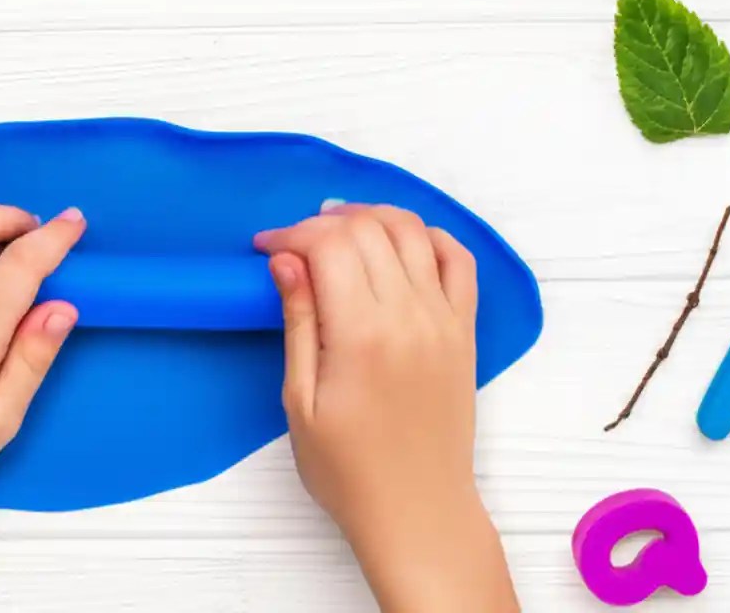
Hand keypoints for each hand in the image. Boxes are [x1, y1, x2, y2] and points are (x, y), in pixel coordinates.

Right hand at [255, 204, 516, 612]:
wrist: (417, 510)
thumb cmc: (347, 469)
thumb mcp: (300, 401)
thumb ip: (298, 322)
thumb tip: (287, 260)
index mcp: (362, 334)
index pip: (329, 245)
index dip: (291, 234)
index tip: (265, 248)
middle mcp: (410, 316)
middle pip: (369, 230)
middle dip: (323, 222)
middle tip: (294, 242)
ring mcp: (444, 320)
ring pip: (414, 232)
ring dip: (372, 218)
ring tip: (340, 230)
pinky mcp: (464, 331)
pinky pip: (458, 261)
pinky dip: (429, 237)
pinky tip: (400, 243)